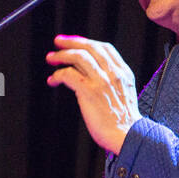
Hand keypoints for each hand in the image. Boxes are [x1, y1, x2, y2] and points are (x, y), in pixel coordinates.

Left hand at [46, 35, 140, 154]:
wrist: (127, 136)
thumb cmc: (124, 122)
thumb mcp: (124, 94)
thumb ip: (112, 81)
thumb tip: (90, 74)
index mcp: (123, 73)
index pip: (105, 48)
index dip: (87, 42)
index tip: (75, 42)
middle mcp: (113, 73)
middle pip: (90, 48)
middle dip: (71, 42)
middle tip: (58, 42)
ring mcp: (101, 81)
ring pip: (78, 56)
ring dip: (62, 55)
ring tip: (51, 58)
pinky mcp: (89, 91)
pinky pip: (69, 74)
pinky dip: (58, 74)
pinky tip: (53, 80)